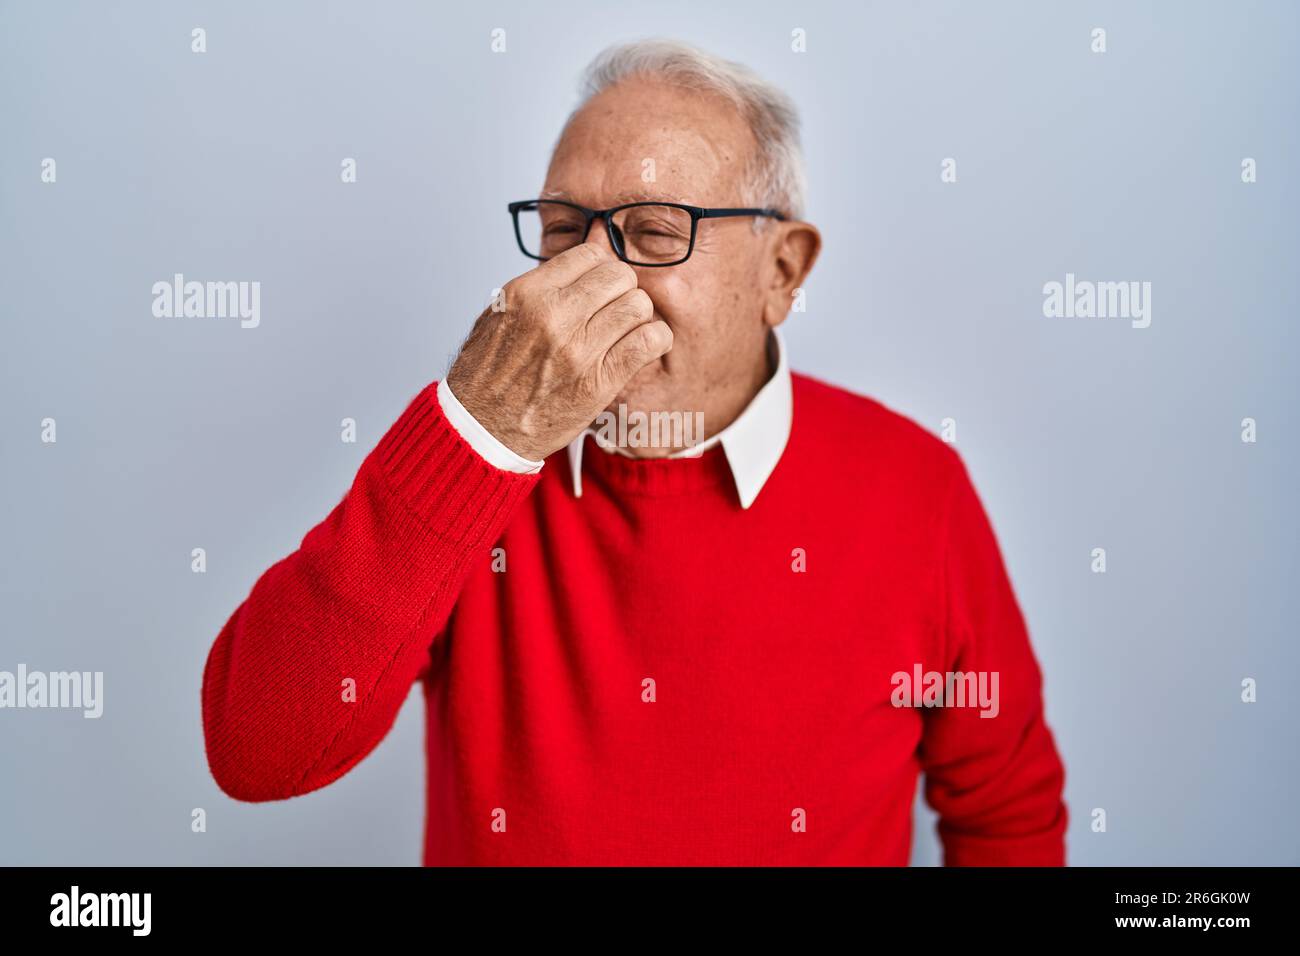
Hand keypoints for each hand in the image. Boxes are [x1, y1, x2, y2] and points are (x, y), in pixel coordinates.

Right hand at [445, 243, 672, 460]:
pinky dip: (655, 339)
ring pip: (638, 306)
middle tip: (614, 309)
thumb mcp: (499, 315)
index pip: (590, 255)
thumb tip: (577, 271)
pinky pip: (648, 342)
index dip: (601, 268)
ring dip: (638, 316)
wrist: (481, 430)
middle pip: (619, 276)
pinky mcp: (599, 382)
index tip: (599, 287)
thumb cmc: (488, 375)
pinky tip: (644, 346)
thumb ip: (538, 289)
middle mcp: (554, 315)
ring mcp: (579, 350)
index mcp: (528, 293)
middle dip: (623, 290)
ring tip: (625, 330)